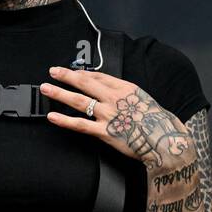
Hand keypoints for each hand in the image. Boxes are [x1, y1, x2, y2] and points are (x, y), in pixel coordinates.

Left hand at [40, 66, 195, 172]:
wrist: (165, 140)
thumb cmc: (158, 122)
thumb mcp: (144, 99)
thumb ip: (126, 93)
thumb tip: (111, 90)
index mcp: (126, 88)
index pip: (99, 76)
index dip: (83, 72)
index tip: (72, 71)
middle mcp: (114, 98)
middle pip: (85, 82)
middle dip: (66, 75)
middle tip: (53, 71)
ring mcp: (108, 115)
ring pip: (78, 100)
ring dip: (59, 93)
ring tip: (46, 88)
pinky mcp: (104, 132)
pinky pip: (80, 125)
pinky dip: (64, 120)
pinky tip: (52, 116)